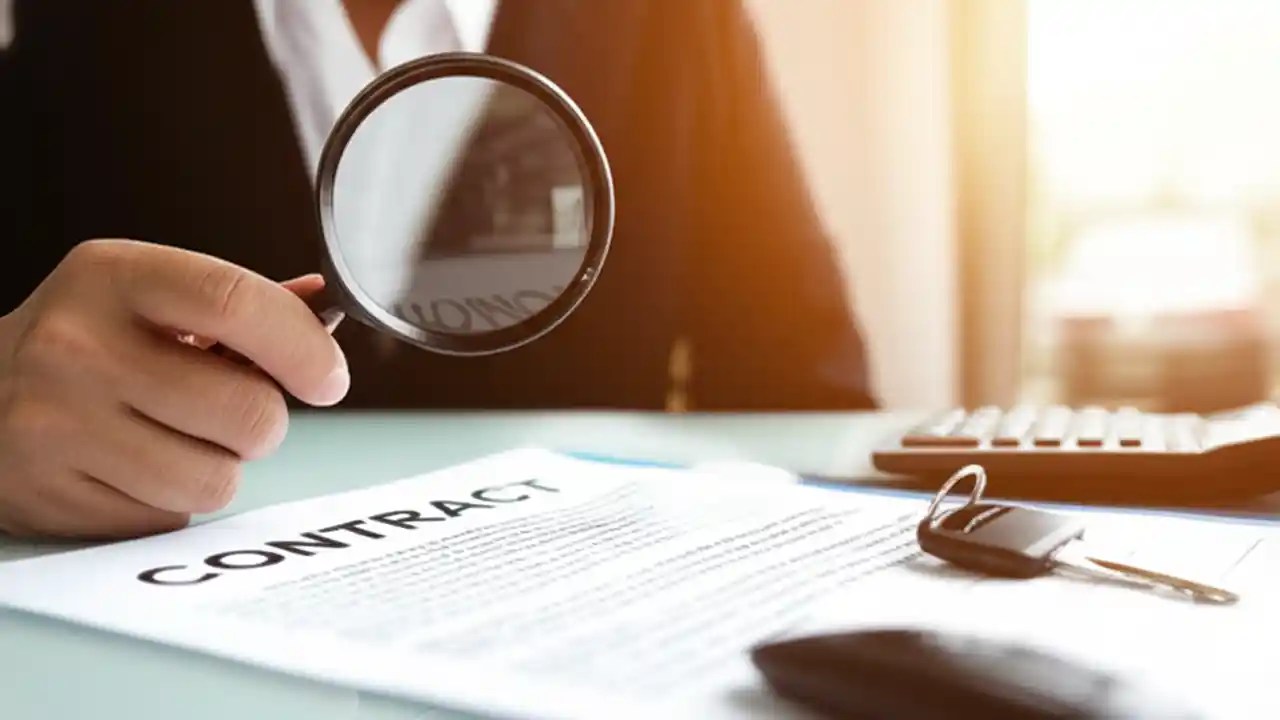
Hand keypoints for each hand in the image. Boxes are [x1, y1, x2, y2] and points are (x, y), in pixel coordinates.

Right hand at [0, 239, 347, 538]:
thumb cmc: (88, 340)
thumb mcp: (148, 295)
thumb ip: (239, 304)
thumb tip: (323, 307)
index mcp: (112, 277)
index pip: (236, 302)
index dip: (304, 348)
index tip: (328, 379)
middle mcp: (75, 347)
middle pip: (247, 410)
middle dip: (265, 421)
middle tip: (234, 411)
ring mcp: (55, 426)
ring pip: (216, 479)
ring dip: (220, 467)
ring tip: (178, 437)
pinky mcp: (50, 497)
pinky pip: (169, 517)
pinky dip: (171, 500)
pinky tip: (133, 466)